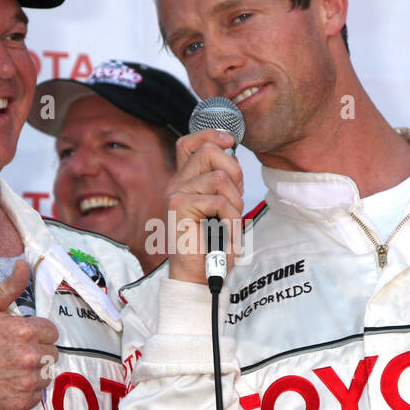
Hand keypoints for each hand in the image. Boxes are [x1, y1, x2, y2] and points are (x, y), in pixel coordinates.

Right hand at [0, 259, 59, 409]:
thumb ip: (8, 287)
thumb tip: (24, 265)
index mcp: (24, 331)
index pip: (51, 330)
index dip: (35, 331)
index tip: (18, 336)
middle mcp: (30, 357)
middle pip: (52, 352)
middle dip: (36, 350)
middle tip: (10, 352)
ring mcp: (28, 382)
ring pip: (46, 373)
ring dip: (33, 370)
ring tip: (7, 368)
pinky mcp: (23, 402)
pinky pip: (37, 394)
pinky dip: (25, 389)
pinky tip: (6, 383)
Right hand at [164, 129, 243, 284]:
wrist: (198, 275)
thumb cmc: (212, 244)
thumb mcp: (220, 205)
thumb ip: (221, 180)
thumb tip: (232, 152)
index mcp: (184, 180)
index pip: (191, 142)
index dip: (211, 134)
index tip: (230, 141)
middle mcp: (176, 183)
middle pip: (209, 150)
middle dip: (234, 171)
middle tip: (234, 199)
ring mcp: (175, 193)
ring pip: (219, 177)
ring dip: (234, 202)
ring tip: (228, 222)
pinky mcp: (179, 205)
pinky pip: (219, 200)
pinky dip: (231, 219)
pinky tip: (226, 233)